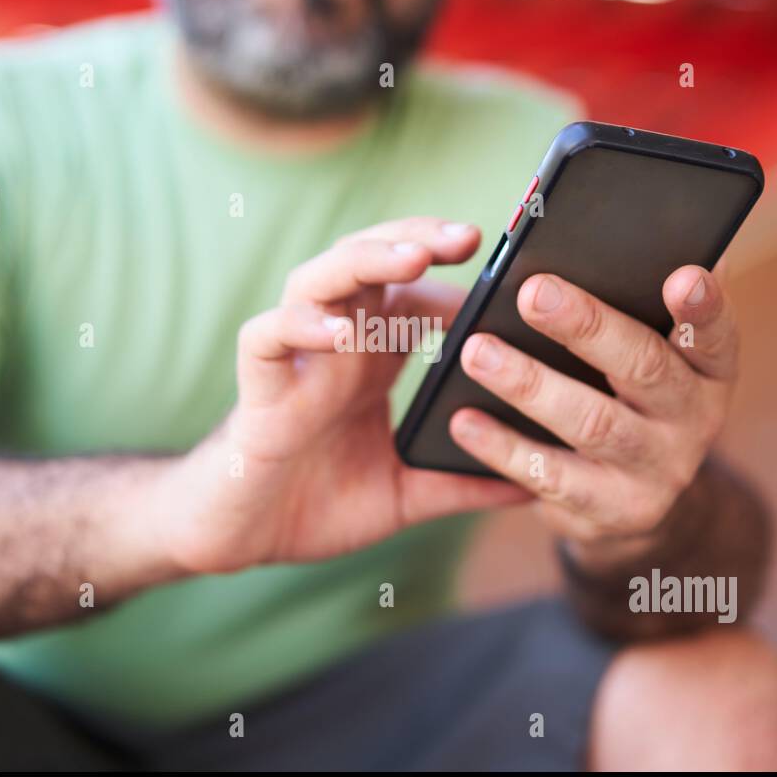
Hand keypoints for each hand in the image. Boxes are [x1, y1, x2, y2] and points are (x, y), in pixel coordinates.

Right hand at [174, 217, 528, 572]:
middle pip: (370, 260)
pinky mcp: (259, 388)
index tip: (513, 279)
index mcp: (373, 358)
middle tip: (470, 236)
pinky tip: (340, 332)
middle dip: (417, 238)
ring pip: (319, 279)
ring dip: (365, 260)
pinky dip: (300, 325)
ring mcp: (295, 361)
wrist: (242, 541)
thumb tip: (534, 490)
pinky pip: (267, 337)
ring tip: (412, 258)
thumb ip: (460, 485)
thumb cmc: (316, 505)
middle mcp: (336, 346)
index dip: (460, 280)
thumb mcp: (406, 496)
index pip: (417, 293)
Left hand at [448, 264, 737, 554]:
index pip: (714, 329)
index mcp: (708, 365)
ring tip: (477, 352)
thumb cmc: (629, 388)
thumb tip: (617, 227)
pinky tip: (463, 420)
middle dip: (588, 328)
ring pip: (594, 424)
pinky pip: (552, 479)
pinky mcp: (613, 512)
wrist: (632, 492)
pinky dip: (504, 448)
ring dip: (530, 385)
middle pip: (646, 368)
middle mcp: (696, 418)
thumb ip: (637, 292)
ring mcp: (659, 471)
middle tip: (532, 292)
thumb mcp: (650, 344)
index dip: (702, 304)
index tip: (680, 274)